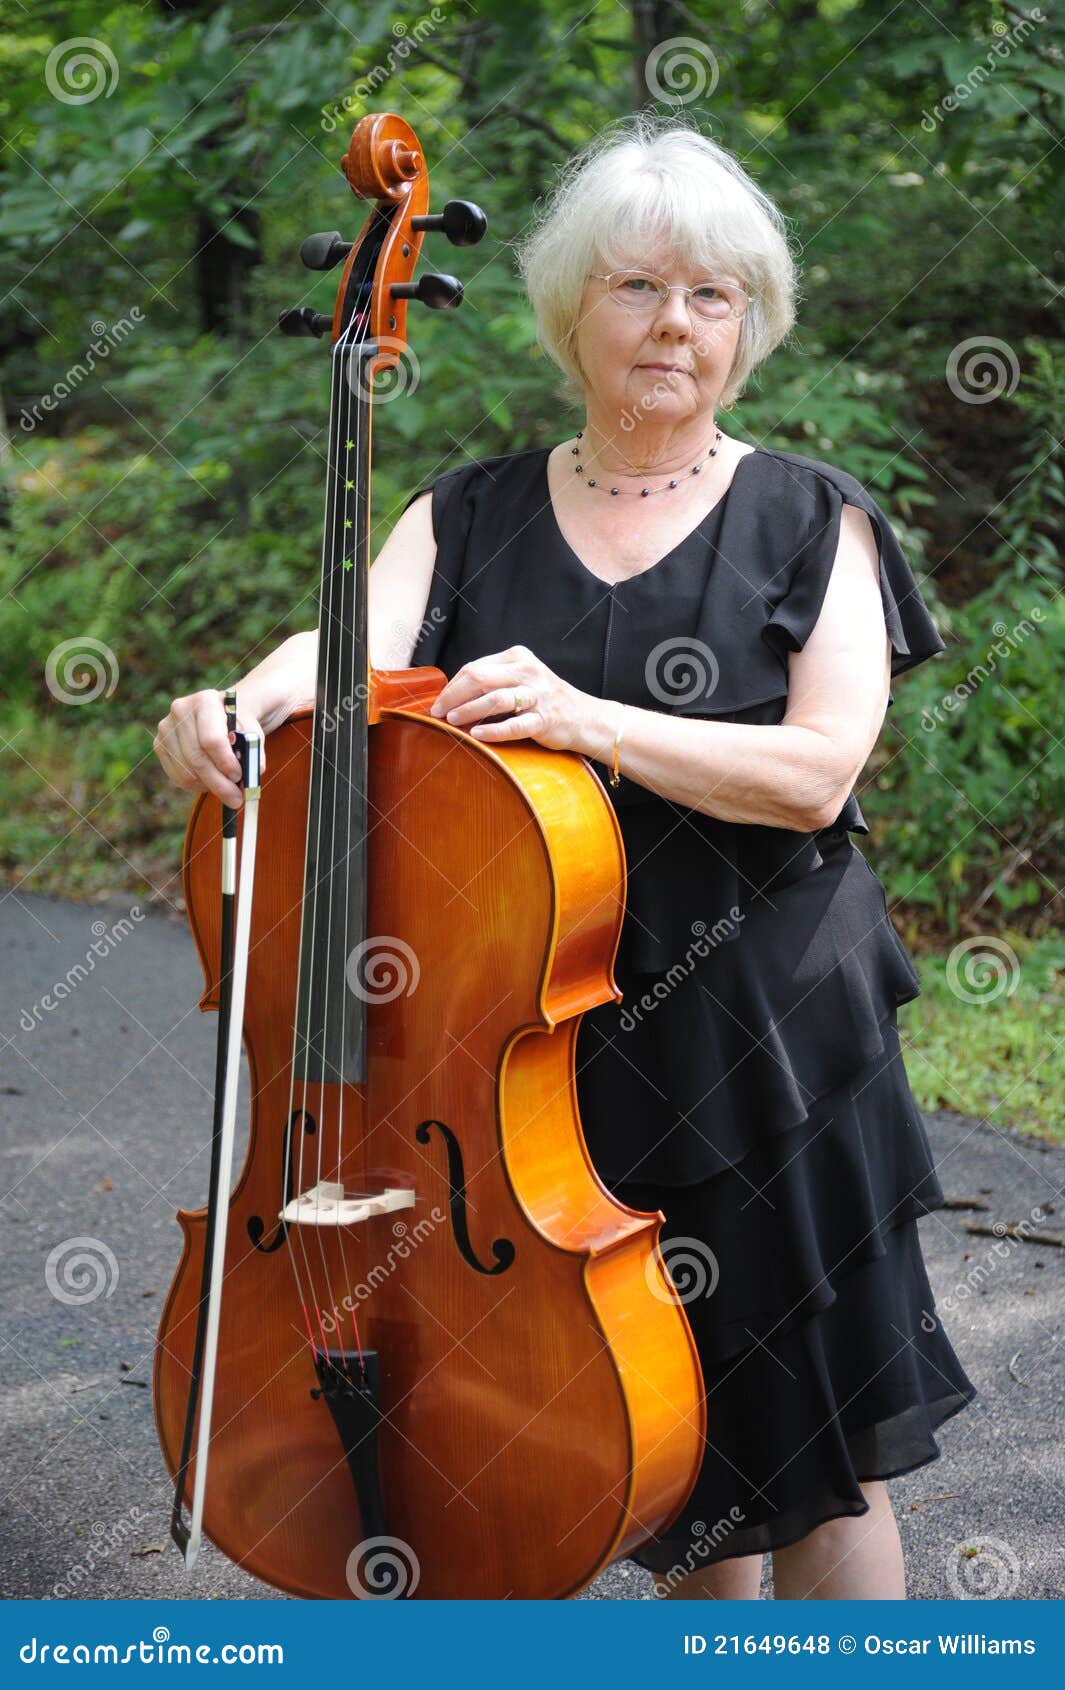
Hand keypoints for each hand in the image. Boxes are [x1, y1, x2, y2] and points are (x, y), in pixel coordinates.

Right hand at [154, 689, 259, 807]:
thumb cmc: (239, 724)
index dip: (225, 763)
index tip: (239, 777)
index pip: (211, 740)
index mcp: (206, 701)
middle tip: (236, 798)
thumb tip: (253, 773)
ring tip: (226, 789)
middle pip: (197, 758)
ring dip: (209, 787)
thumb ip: (253, 751)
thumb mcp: (252, 732)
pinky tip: (210, 782)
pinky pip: (177, 776)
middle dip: (219, 783)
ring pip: (186, 771)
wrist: (222, 714)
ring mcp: (166, 728)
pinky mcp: (159, 744)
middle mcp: (181, 710)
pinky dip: (196, 786)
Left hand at [427, 645, 602, 754]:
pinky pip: (514, 725)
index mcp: (518, 657)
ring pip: (494, 699)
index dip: (452, 686)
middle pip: (479, 678)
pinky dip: (493, 730)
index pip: (475, 668)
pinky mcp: (545, 719)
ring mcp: (538, 695)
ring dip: (468, 711)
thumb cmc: (546, 700)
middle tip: (438, 713)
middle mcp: (528, 672)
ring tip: (452, 721)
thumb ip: (494, 680)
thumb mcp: (522, 679)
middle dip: (453, 696)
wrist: (585, 717)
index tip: (439, 702)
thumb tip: (453, 695)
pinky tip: (477, 734)